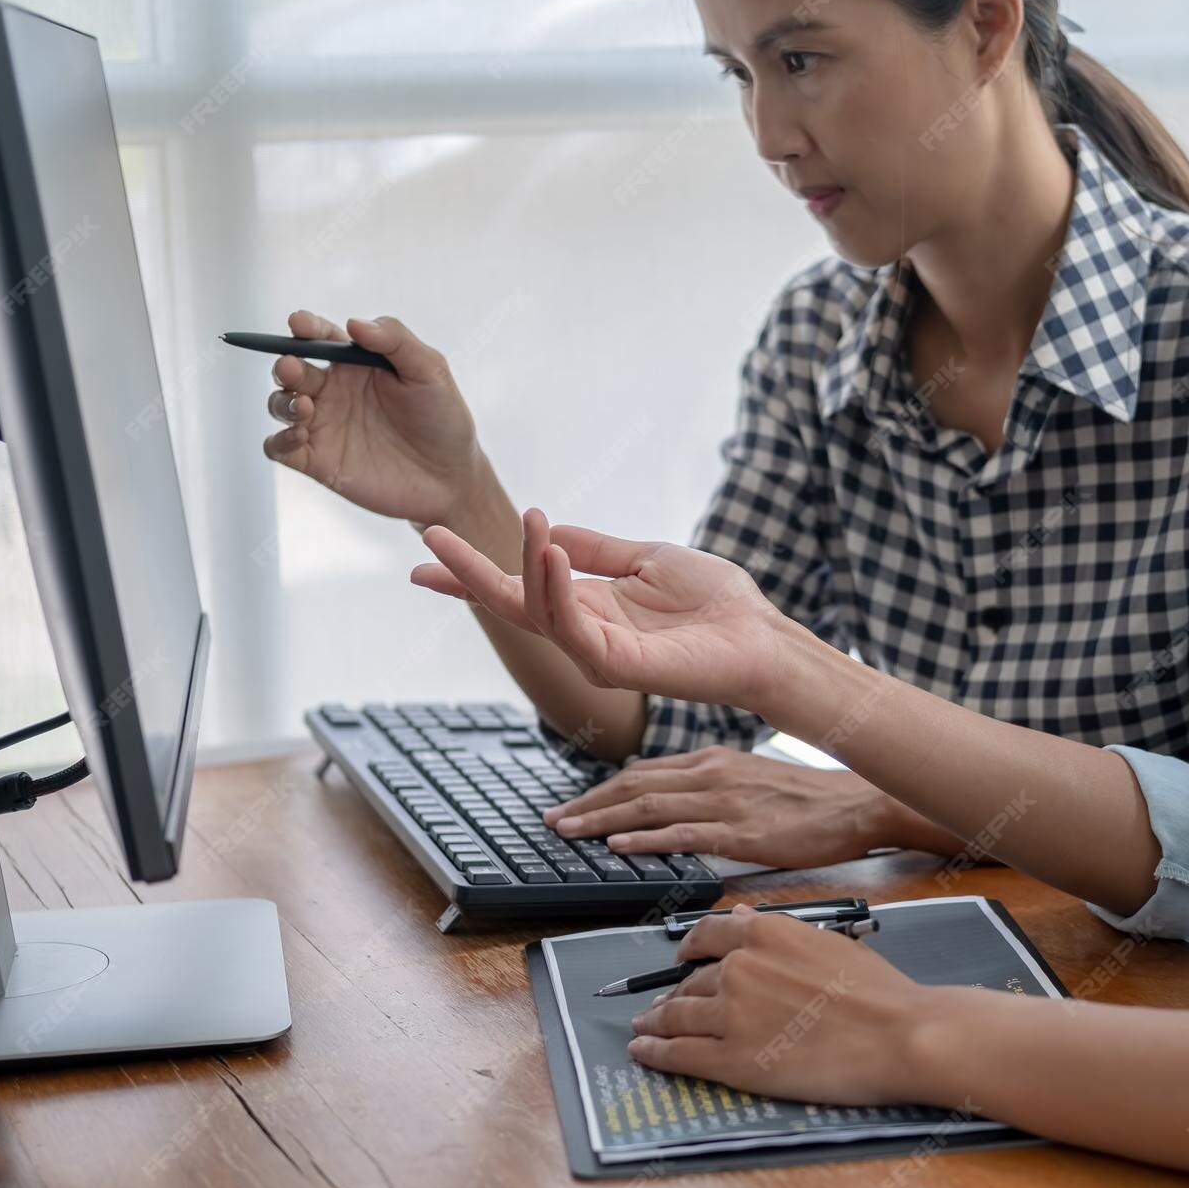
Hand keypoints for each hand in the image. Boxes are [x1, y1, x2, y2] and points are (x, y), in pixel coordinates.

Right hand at [262, 309, 488, 524]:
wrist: (451, 478)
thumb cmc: (443, 419)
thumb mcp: (430, 371)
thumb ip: (396, 340)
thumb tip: (354, 323)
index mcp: (355, 364)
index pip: (319, 337)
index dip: (305, 327)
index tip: (300, 324)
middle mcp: (333, 391)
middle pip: (292, 368)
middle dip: (286, 364)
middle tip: (292, 367)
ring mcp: (323, 426)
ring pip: (280, 404)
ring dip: (282, 401)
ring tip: (306, 406)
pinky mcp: (318, 462)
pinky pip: (279, 447)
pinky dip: (279, 439)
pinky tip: (301, 435)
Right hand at [409, 508, 804, 713]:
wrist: (761, 636)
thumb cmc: (715, 603)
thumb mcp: (647, 559)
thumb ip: (598, 549)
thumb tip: (552, 530)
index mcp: (588, 606)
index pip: (517, 589)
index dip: (471, 573)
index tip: (427, 550)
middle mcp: (583, 633)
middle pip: (510, 604)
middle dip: (467, 574)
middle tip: (429, 537)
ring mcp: (596, 653)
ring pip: (539, 611)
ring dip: (525, 564)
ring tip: (532, 522)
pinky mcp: (618, 665)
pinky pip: (573, 625)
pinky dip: (558, 588)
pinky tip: (552, 552)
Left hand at [545, 748, 897, 867]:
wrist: (855, 805)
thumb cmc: (808, 799)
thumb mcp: (750, 779)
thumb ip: (709, 788)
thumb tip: (669, 804)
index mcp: (712, 761)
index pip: (642, 772)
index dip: (601, 789)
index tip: (572, 804)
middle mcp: (711, 774)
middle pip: (635, 786)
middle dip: (588, 803)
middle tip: (554, 821)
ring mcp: (725, 802)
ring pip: (649, 806)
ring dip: (602, 820)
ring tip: (570, 832)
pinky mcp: (741, 832)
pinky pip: (683, 833)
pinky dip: (645, 839)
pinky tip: (619, 846)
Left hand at [628, 904, 929, 1105]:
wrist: (900, 1035)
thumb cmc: (878, 991)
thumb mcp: (828, 941)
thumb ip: (778, 931)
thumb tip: (741, 915)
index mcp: (764, 931)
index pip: (707, 934)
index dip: (687, 948)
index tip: (680, 957)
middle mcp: (738, 966)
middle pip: (690, 979)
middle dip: (673, 992)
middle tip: (662, 1004)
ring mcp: (730, 1013)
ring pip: (677, 1015)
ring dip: (656, 1021)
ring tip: (646, 1027)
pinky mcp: (732, 1059)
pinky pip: (679, 1053)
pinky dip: (655, 1052)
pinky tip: (643, 1051)